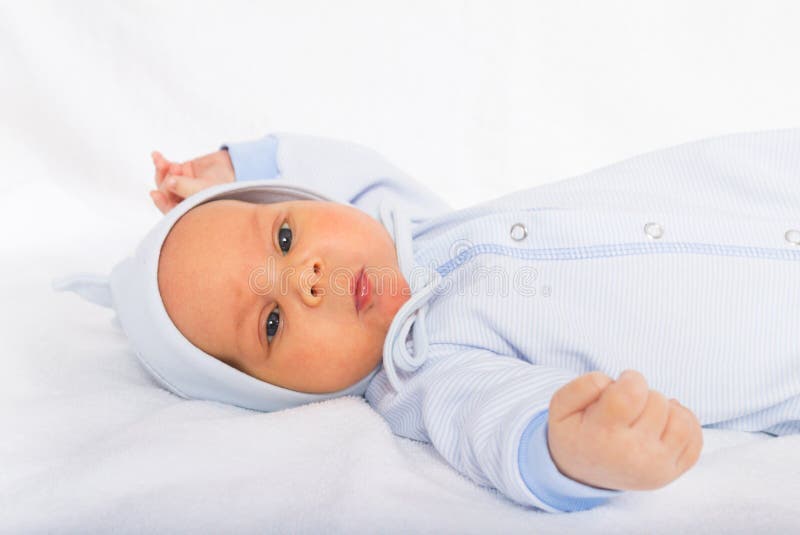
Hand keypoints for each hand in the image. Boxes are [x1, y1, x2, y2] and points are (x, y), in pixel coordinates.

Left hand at [149, 149, 234, 213]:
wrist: (234, 169)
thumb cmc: (224, 185)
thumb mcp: (205, 189)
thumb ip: (185, 187)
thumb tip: (167, 183)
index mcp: (189, 210)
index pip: (171, 210)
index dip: (161, 203)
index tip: (155, 194)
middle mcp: (183, 200)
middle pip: (166, 193)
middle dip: (167, 181)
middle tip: (177, 170)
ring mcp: (181, 185)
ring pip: (164, 180)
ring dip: (163, 171)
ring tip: (170, 164)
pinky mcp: (181, 172)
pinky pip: (166, 168)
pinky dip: (160, 162)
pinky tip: (156, 156)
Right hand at [547, 370, 702, 490]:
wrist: (581, 474)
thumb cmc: (574, 434)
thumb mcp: (559, 408)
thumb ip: (582, 386)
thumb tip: (612, 382)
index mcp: (604, 436)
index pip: (632, 392)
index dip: (630, 378)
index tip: (621, 383)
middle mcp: (635, 455)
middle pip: (657, 401)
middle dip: (642, 394)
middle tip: (625, 407)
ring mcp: (658, 466)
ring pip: (681, 419)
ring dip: (664, 408)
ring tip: (645, 414)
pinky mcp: (673, 472)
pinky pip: (695, 437)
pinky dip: (682, 422)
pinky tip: (663, 422)